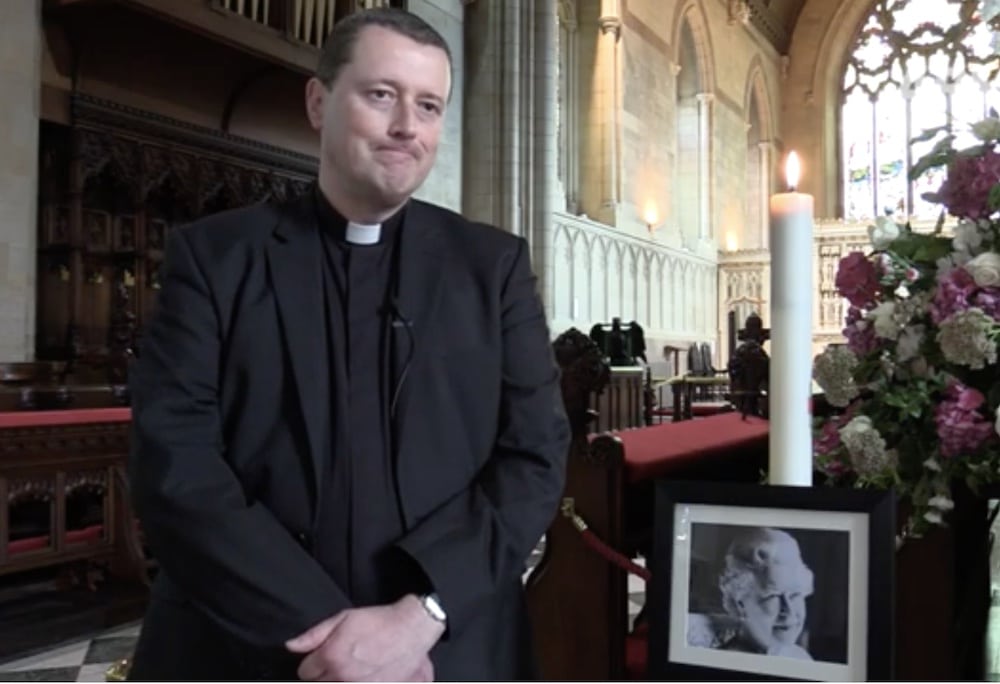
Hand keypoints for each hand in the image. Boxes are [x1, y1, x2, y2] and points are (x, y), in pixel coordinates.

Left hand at [286, 595, 444, 680]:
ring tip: (355, 667)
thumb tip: (291, 645)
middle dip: (325, 674)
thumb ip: (314, 635)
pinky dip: (356, 682)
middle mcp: (343, 677)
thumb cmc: (379, 621)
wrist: (411, 630)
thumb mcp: (343, 618)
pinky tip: (365, 674)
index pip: (305, 672)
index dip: (313, 662)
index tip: (323, 656)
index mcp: (332, 657)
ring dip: (340, 679)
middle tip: (341, 660)